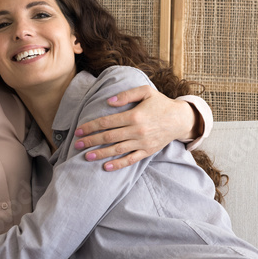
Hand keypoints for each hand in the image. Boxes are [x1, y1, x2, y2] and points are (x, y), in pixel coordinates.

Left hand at [74, 85, 196, 170]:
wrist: (180, 119)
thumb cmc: (161, 103)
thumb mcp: (145, 92)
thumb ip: (126, 95)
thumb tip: (108, 102)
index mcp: (134, 115)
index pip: (107, 122)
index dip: (91, 126)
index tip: (79, 130)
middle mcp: (137, 131)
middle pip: (108, 137)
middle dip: (91, 141)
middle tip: (76, 144)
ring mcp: (142, 143)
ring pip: (117, 149)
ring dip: (100, 153)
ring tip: (86, 156)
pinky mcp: (147, 151)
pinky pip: (130, 159)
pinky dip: (118, 164)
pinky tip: (106, 166)